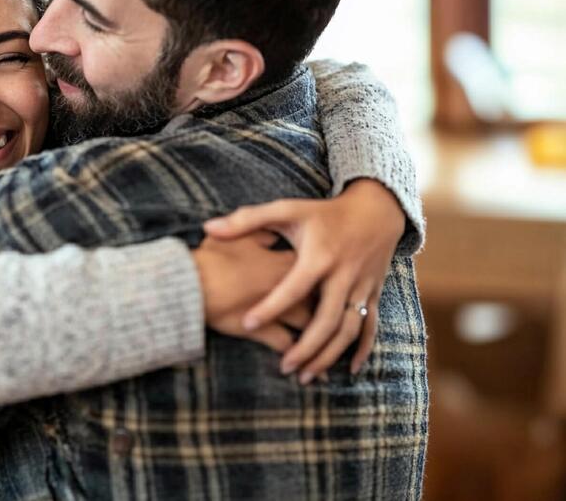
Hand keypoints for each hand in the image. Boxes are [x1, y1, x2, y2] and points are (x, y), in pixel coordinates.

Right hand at [191, 231, 312, 353]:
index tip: (312, 271)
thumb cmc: (212, 258)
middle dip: (320, 299)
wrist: (193, 284)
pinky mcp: (264, 331)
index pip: (311, 266)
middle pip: (318, 295)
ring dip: (310, 328)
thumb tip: (272, 235)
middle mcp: (287, 287)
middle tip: (320, 301)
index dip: (312, 269)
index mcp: (282, 262)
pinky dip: (290, 350)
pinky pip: (286, 343)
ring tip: (313, 332)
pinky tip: (290, 354)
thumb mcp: (234, 236)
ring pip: (309, 321)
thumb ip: (257, 232)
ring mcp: (278, 311)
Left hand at [203, 179, 405, 382]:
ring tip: (306, 375)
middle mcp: (342, 275)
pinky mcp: (374, 292)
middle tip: (284, 368)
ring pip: (348, 328)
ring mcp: (361, 286)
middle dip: (306, 347)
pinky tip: (350, 368)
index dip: (270, 306)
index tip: (247, 323)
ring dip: (329, 354)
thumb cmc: (323, 213)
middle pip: (326, 319)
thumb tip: (209, 226)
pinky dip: (362, 348)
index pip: (292, 288)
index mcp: (319, 257)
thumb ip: (247, 219)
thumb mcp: (287, 209)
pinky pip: (371, 325)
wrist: (376, 210)